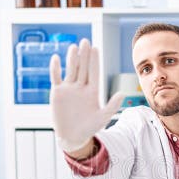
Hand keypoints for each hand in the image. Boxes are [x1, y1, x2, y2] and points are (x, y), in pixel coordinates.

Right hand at [49, 38, 123, 152]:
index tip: (96, 48)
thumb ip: (112, 105)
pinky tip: (56, 58)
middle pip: (83, 68)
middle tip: (86, 41)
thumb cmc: (90, 127)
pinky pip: (56, 77)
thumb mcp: (103, 117)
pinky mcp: (57, 93)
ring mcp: (69, 89)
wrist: (73, 137)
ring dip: (72, 59)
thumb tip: (123, 93)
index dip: (94, 61)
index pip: (94, 72)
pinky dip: (55, 68)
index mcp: (92, 91)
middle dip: (84, 55)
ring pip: (70, 70)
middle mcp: (81, 87)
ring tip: (74, 47)